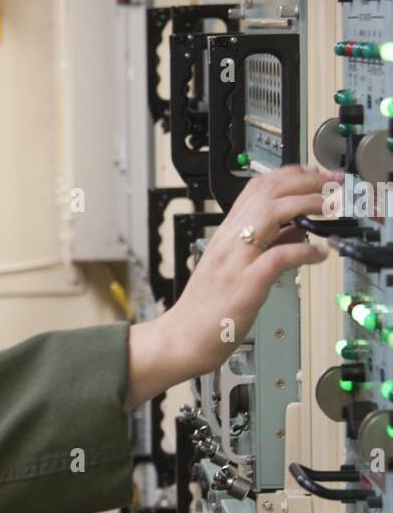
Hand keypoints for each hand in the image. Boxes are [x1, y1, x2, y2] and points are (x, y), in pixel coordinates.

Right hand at [125, 162, 343, 406]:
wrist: (181, 338)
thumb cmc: (206, 309)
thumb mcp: (236, 268)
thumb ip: (267, 245)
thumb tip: (298, 228)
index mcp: (226, 234)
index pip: (257, 188)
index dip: (290, 174)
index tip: (314, 174)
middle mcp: (230, 240)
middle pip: (268, 192)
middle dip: (306, 181)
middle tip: (332, 184)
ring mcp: (236, 260)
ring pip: (273, 213)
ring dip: (308, 204)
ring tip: (329, 207)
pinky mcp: (246, 284)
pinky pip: (280, 257)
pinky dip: (304, 250)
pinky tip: (318, 254)